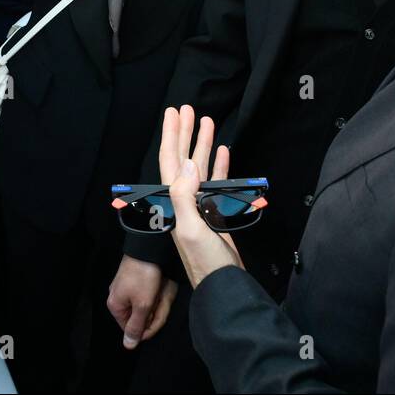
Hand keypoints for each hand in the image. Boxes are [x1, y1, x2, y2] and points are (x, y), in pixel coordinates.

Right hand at [106, 256, 173, 348]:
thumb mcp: (142, 305)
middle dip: (151, 311)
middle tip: (159, 299)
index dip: (146, 326)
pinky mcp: (132, 279)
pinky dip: (152, 293)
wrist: (146, 248)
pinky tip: (157, 286)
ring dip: (153, 301)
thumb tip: (128, 346)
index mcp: (115, 306)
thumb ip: (136, 326)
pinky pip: (143, 294)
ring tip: (159, 291)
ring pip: (142, 304)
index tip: (156, 314)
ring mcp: (124, 288)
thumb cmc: (143, 277)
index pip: (130, 328)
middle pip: (137, 315)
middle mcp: (116, 297)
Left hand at [159, 106, 242, 288]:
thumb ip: (185, 196)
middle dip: (185, 133)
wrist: (224, 285)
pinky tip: (222, 151)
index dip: (171, 135)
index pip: (169, 161)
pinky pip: (216, 182)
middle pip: (183, 159)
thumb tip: (188, 163)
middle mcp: (184, 200)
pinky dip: (218, 165)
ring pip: (200, 167)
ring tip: (208, 121)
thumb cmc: (205, 261)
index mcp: (174, 202)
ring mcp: (200, 206)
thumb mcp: (190, 229)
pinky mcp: (216, 213)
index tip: (174, 113)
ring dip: (202, 144)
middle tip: (189, 108)